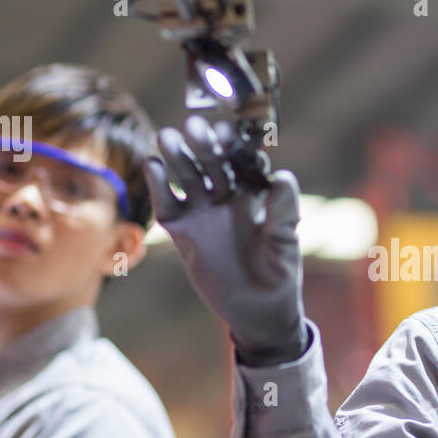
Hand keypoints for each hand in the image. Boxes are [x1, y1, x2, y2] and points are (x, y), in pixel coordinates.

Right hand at [143, 117, 307, 366]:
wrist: (257, 311)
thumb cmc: (279, 274)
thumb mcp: (285, 243)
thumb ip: (283, 211)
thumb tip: (284, 177)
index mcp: (255, 194)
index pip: (243, 162)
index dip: (236, 145)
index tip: (230, 131)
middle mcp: (228, 197)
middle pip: (213, 164)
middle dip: (204, 145)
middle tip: (194, 126)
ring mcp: (204, 211)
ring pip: (189, 177)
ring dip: (178, 158)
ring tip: (167, 138)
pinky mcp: (183, 230)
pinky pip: (168, 203)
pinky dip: (160, 185)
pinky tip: (152, 165)